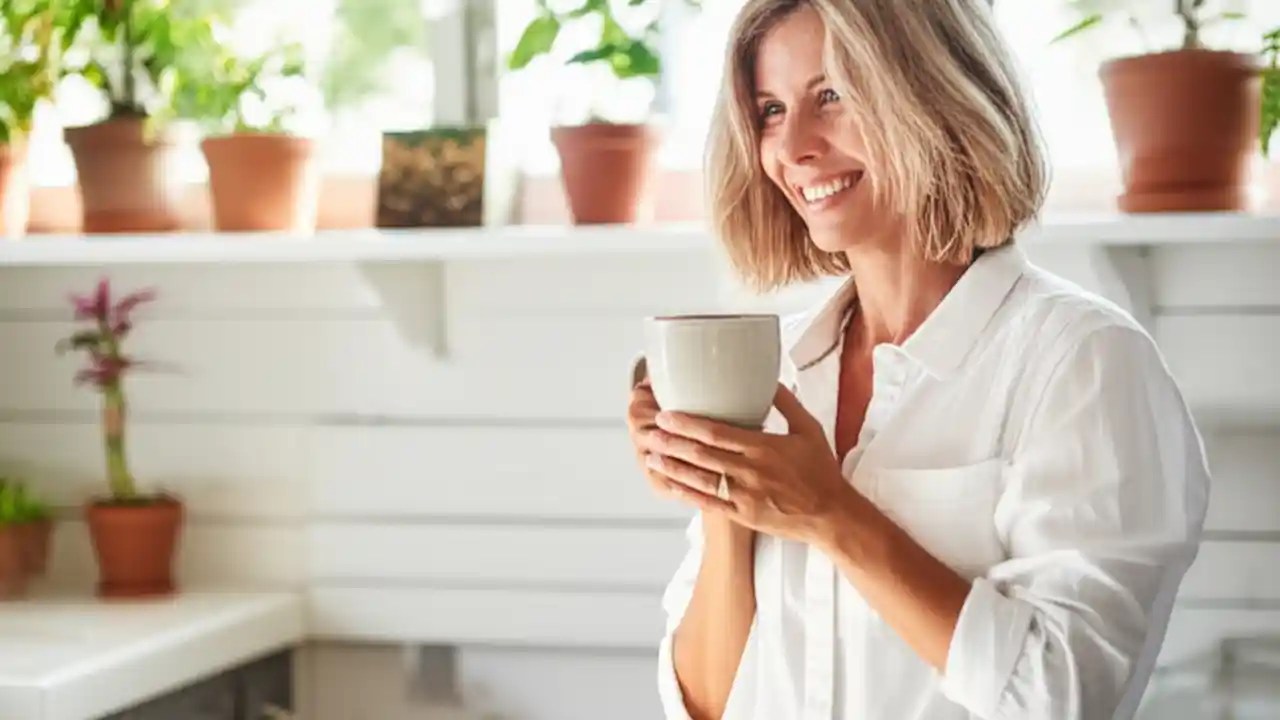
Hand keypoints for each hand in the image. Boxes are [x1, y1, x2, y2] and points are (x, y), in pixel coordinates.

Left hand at [643, 384, 856, 543]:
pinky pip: (709, 504)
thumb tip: (768, 379)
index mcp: (763, 447)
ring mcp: (744, 496)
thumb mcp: (809, 429)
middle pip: (702, 455)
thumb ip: (787, 403)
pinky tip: (671, 485)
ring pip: (700, 479)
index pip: (716, 433)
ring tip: (652, 456)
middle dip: (672, 443)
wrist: (831, 514)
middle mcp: (750, 471)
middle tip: (650, 432)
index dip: (687, 424)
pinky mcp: (743, 515)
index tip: (667, 414)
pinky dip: (687, 494)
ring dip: (673, 467)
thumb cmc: (820, 470)